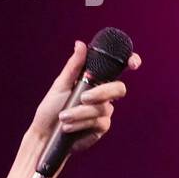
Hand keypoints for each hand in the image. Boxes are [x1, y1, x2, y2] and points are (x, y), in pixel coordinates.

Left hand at [28, 38, 141, 156]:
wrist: (45, 133)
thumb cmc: (51, 108)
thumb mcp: (60, 85)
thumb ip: (73, 66)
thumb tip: (80, 44)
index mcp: (96, 80)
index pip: (119, 68)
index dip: (131, 62)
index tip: (133, 64)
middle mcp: (104, 95)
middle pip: (119, 89)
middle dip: (101, 92)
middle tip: (83, 98)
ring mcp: (104, 112)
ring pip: (104, 108)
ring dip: (80, 113)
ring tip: (63, 118)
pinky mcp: (100, 128)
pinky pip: (99, 123)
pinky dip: (81, 123)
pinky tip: (68, 127)